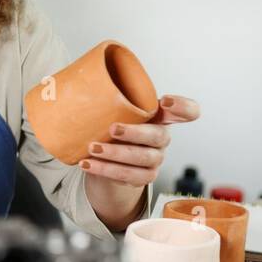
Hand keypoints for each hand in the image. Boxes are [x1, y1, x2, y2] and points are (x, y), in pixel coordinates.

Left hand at [79, 94, 200, 187]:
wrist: (107, 161)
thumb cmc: (113, 129)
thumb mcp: (115, 113)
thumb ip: (109, 100)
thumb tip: (74, 84)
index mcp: (160, 117)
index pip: (187, 111)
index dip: (182, 107)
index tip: (165, 102)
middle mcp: (161, 138)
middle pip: (158, 136)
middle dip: (135, 132)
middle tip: (112, 129)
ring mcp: (155, 159)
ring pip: (142, 158)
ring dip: (115, 154)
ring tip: (92, 148)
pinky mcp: (144, 177)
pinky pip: (128, 176)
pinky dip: (105, 170)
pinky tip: (87, 163)